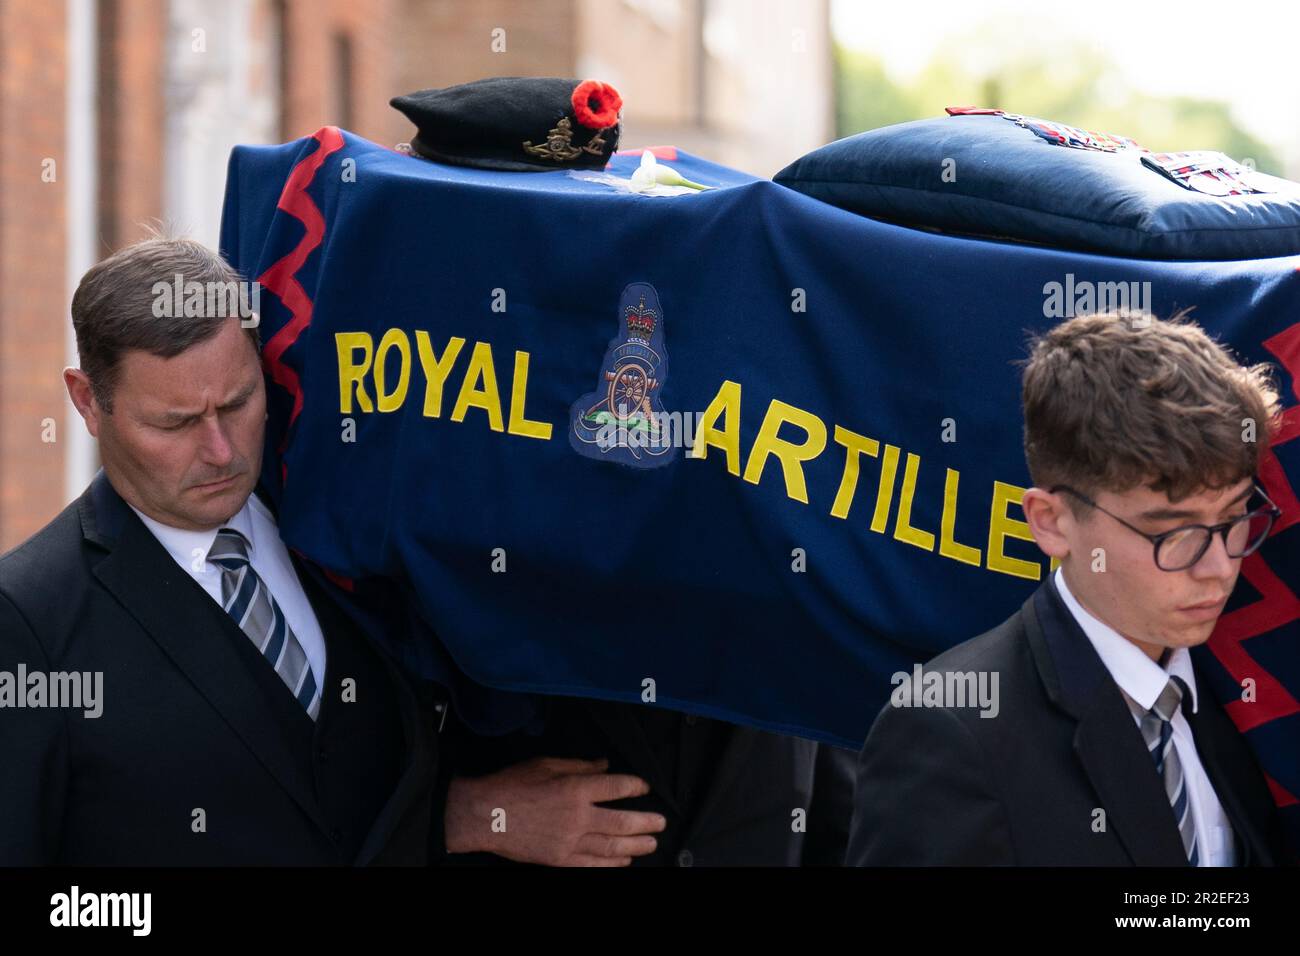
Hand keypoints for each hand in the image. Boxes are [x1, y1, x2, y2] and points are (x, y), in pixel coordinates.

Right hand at [443, 756, 666, 865]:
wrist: (485, 815)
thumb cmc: (512, 785)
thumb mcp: (547, 764)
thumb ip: (580, 766)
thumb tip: (604, 765)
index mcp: (575, 788)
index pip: (617, 787)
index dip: (636, 786)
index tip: (644, 787)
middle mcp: (577, 817)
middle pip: (622, 822)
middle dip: (646, 822)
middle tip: (661, 822)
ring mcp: (569, 841)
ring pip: (612, 847)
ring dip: (636, 846)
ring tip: (651, 844)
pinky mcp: (559, 860)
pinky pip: (592, 865)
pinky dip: (611, 865)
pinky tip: (624, 862)